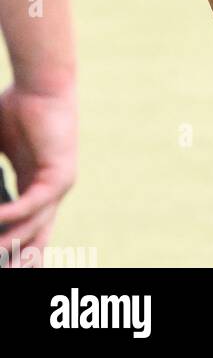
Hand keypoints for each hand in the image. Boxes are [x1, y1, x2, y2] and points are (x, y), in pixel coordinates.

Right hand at [0, 81, 77, 266]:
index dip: (10, 252)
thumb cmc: (16, 108)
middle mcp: (49, 191)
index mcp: (34, 185)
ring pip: (34, 229)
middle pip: (34, 239)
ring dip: (8, 245)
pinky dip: (11, 216)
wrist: (41, 85)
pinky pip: (33, 205)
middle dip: (17, 261)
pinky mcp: (59, 175)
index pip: (25, 231)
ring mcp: (58, 185)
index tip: (0, 263)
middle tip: (4, 273)